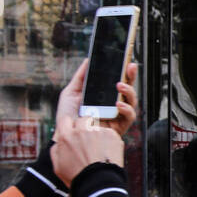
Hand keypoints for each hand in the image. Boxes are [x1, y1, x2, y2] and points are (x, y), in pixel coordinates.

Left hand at [51, 59, 124, 185]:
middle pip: (128, 89)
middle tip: (130, 66)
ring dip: (129, 91)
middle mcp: (113, 104)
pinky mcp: (119, 128)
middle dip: (132, 77)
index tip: (127, 61)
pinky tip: (118, 104)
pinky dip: (126, 109)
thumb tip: (88, 60)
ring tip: (119, 85)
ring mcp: (117, 116)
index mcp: (103, 96)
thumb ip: (80, 77)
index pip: (118, 81)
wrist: (65, 136)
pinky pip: (129, 117)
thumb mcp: (71, 92)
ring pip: (132, 102)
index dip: (124, 72)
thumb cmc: (67, 115)